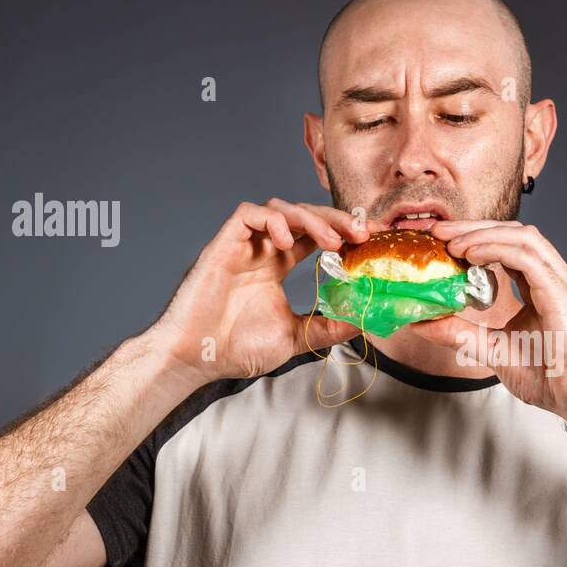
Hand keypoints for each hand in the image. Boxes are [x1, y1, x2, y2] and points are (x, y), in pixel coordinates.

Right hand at [149, 199, 386, 383]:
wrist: (195, 358)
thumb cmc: (236, 348)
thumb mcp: (296, 338)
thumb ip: (328, 327)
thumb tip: (365, 320)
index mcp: (277, 267)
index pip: (316, 235)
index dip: (343, 231)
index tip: (371, 238)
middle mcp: (262, 251)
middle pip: (304, 216)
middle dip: (336, 219)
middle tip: (362, 232)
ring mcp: (243, 246)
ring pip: (280, 208)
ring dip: (311, 218)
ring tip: (331, 241)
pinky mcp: (223, 245)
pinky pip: (248, 214)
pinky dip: (272, 220)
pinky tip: (289, 242)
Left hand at [413, 220, 566, 417]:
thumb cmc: (550, 377)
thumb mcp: (491, 349)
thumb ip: (459, 333)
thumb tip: (421, 322)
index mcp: (541, 285)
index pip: (507, 246)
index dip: (475, 238)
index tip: (442, 240)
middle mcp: (553, 277)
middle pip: (513, 233)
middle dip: (473, 227)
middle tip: (439, 231)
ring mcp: (560, 281)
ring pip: (522, 236)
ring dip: (483, 234)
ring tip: (451, 242)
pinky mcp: (561, 292)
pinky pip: (527, 256)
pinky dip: (496, 249)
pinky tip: (471, 255)